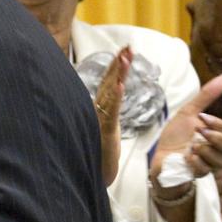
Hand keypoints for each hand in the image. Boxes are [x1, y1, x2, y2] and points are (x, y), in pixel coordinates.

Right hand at [94, 47, 129, 184]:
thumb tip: (108, 103)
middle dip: (118, 63)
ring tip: (125, 58)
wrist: (94, 175)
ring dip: (117, 75)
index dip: (115, 66)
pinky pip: (111, 111)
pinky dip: (114, 98)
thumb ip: (105, 116)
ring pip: (109, 93)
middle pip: (108, 82)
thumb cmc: (97, 155)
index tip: (124, 50)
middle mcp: (96, 111)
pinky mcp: (104, 131)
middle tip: (128, 46)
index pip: (108, 83)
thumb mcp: (103, 131)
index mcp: (99, 109)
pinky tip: (119, 85)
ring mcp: (100, 120)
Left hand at [149, 74, 221, 199]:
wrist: (160, 155)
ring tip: (190, 147)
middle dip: (216, 139)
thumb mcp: (188, 113)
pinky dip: (196, 162)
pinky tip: (186, 158)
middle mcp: (218, 151)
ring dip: (205, 151)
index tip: (202, 119)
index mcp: (217, 136)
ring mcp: (210, 165)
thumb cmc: (175, 135)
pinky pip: (207, 171)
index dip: (217, 124)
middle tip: (199, 134)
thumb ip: (206, 96)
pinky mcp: (200, 176)